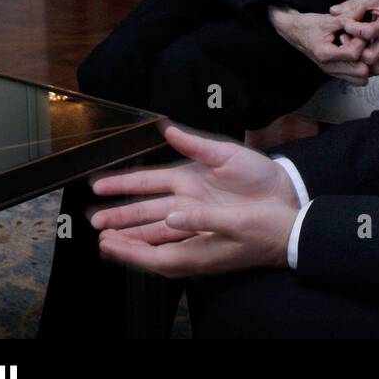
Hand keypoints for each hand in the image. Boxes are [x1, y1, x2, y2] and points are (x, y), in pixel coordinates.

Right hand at [91, 123, 297, 277]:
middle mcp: (185, 201)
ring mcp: (192, 220)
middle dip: (119, 214)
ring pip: (152, 230)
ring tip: (106, 239)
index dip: (123, 183)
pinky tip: (137, 251)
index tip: (98, 185)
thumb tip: (168, 127)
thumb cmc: (258, 174)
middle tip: (94, 220)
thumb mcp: (228, 155)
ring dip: (130, 235)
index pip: (147, 181)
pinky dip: (152, 249)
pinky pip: (172, 246)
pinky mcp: (203, 236)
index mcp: (188, 177)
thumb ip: (196, 145)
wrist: (284, 197)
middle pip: (144, 209)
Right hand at [268, 4, 371, 85]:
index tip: (360, 32)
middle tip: (363, 42)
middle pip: (362, 71)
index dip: (361, 41)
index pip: (354, 54)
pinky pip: (356, 78)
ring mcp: (333, 72)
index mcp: (325, 54)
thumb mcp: (328, 19)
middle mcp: (329, 67)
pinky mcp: (337, 73)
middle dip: (367, 55)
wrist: (295, 32)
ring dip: (366, 64)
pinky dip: (361, 67)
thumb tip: (363, 12)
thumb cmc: (309, 26)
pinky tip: (357, 53)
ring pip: (361, 79)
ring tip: (360, 49)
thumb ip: (347, 17)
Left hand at [329, 0, 378, 75]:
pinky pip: (375, 66)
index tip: (346, 21)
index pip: (369, 32)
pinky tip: (354, 46)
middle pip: (370, 56)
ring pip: (373, 66)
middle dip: (354, 48)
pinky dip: (363, 62)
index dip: (353, 28)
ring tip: (349, 41)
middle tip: (346, 35)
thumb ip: (352, 5)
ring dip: (357, 58)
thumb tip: (334, 11)